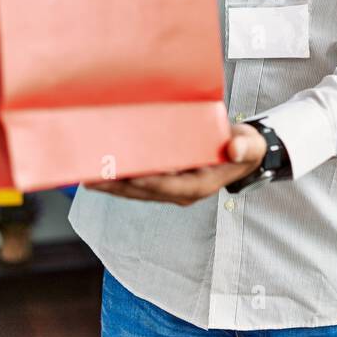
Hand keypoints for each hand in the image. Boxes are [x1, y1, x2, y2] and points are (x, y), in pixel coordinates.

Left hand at [82, 124, 267, 206]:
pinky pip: (138, 183)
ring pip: (136, 190)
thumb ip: (245, 146)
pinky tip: (101, 171)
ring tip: (86, 175)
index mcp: (200, 186)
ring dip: (112, 184)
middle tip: (92, 176)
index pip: (169, 187)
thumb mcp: (251, 145)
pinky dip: (119, 178)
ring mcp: (171, 188)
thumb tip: (234, 149)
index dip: (147, 182)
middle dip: (118, 185)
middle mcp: (182, 192)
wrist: (243, 152)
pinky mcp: (164, 181)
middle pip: (145, 191)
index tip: (127, 175)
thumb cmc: (244, 147)